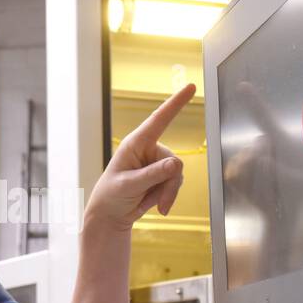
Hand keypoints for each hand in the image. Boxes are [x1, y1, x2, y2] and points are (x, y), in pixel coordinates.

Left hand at [84, 83, 195, 231]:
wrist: (111, 214)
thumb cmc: (111, 195)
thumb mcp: (129, 185)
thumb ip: (153, 174)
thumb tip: (176, 164)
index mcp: (136, 143)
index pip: (159, 119)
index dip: (176, 103)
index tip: (190, 87)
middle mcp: (148, 149)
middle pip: (174, 161)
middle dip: (169, 184)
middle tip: (160, 203)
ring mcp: (156, 162)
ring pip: (178, 174)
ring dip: (169, 193)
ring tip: (156, 206)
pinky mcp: (162, 175)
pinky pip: (176, 183)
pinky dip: (169, 196)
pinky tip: (158, 206)